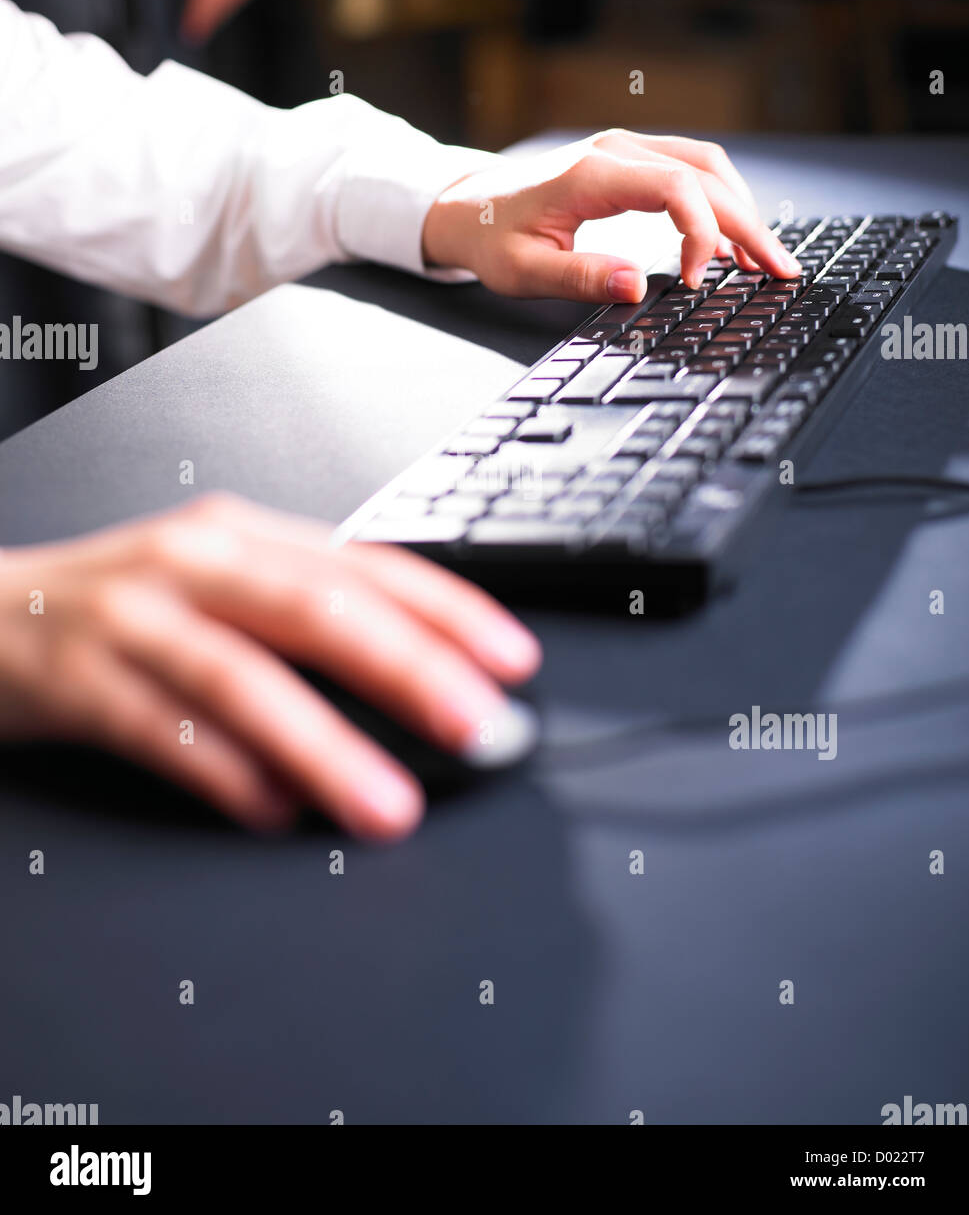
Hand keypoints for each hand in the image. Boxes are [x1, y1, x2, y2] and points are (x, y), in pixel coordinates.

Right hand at [0, 495, 540, 837]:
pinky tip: (274, 810)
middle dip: (409, 669)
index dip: (447, 610)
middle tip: (477, 723)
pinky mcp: (78, 679)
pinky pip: (164, 732)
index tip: (511, 658)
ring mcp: (135, 618)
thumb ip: (303, 616)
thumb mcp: (219, 584)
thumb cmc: (121, 605)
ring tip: (388, 800)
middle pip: (318, 610)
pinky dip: (226, 773)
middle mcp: (195, 565)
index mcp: (244, 537)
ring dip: (326, 744)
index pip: (366, 564)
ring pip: (245, 678)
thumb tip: (415, 675)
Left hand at [422, 129, 801, 301]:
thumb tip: (636, 287)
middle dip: (749, 224)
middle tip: (781, 270)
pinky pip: (689, 171)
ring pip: (705, 167)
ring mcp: (625, 152)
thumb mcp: (523, 271)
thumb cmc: (491, 238)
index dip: (702, 233)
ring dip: (741, 210)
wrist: (466, 207)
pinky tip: (730, 242)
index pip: (677, 187)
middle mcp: (616, 151)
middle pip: (705, 176)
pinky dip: (718, 202)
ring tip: (765, 259)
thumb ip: (579, 277)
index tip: (701, 280)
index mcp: (593, 174)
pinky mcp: (629, 163)